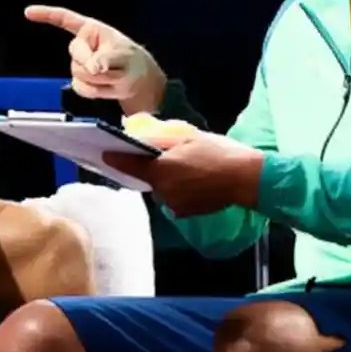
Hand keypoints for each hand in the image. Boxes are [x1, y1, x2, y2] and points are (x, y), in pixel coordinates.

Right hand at [24, 5, 164, 113]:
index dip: (46, 15)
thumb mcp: (125, 56)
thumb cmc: (132, 61)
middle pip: (75, 54)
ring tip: (114, 76)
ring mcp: (78, 63)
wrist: (137, 82)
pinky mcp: (78, 80)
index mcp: (91, 30)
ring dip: (100, 79)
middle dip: (93, 64)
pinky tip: (107, 86)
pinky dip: (96, 91)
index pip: (65, 19)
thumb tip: (93, 67)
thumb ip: (108, 59)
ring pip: (79, 73)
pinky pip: (81, 88)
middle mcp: (81, 44)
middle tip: (111, 68)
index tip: (28, 12)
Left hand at [104, 131, 264, 216]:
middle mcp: (162, 191)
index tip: (104, 154)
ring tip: (184, 168)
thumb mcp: (188, 138)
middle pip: (147, 178)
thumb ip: (163, 141)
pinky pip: (173, 199)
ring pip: (161, 189)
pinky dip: (177, 190)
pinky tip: (193, 180)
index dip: (116, 158)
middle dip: (149, 168)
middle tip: (162, 156)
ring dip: (165, 180)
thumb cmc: (218, 152)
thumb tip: (144, 140)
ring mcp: (173, 205)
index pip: (130, 164)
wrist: (246, 178)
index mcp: (160, 170)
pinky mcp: (185, 213)